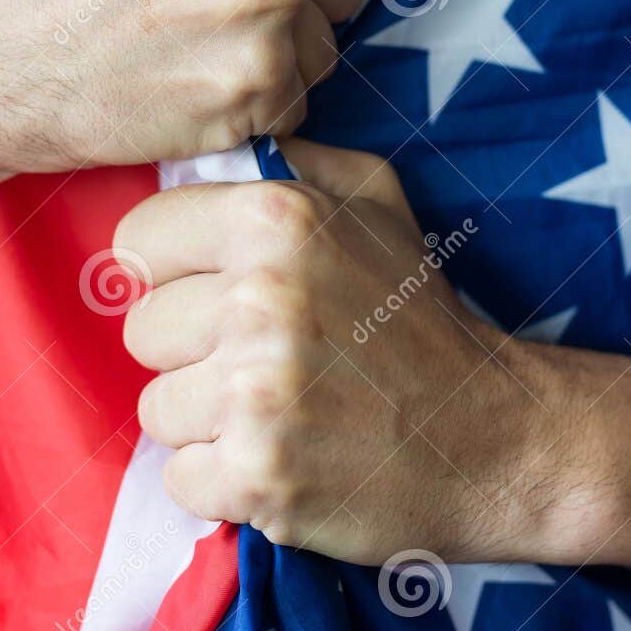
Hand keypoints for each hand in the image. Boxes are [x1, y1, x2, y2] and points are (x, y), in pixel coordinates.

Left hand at [113, 139, 601, 565]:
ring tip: (278, 413)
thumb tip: (206, 147)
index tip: (217, 296)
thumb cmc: (420, 317)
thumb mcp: (374, 201)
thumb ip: (289, 162)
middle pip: (142, 331)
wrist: (492, 439)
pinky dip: (222, 483)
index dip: (173, 273)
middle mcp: (259, 299)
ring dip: (206, 421)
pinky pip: (180, 478)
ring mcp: (255, 393)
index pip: (138, 241)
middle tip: (264, 362)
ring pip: (156, 409)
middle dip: (191, 351)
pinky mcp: (256, 474)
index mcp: (275, 220)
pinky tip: (280, 462)